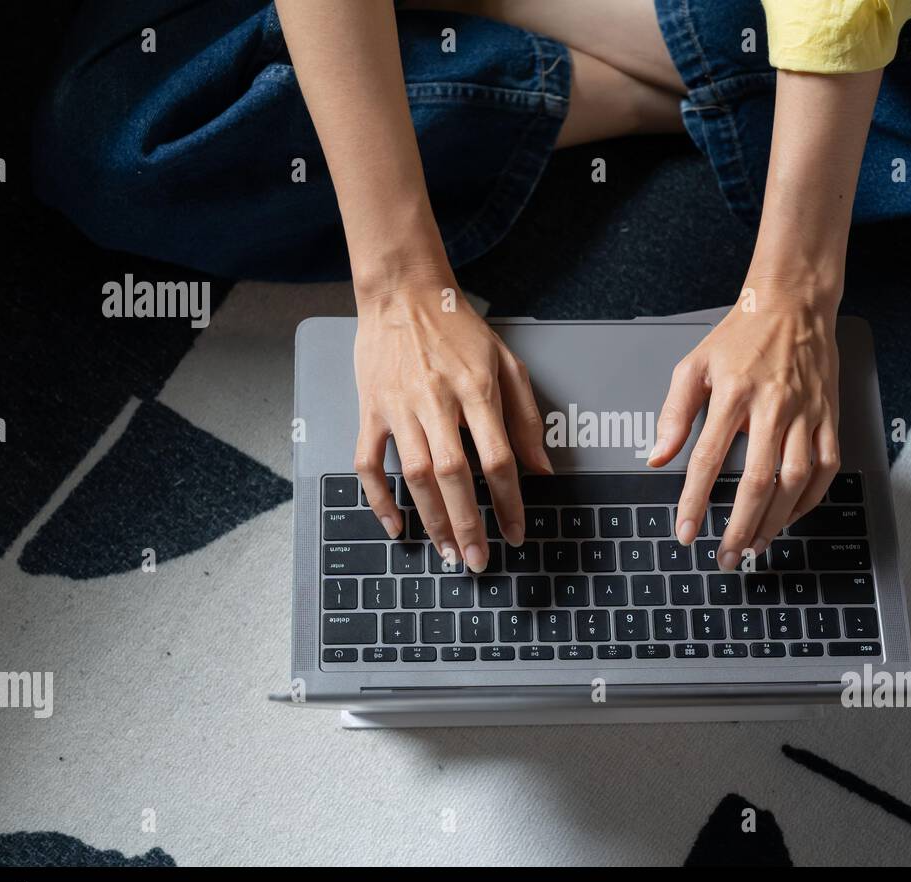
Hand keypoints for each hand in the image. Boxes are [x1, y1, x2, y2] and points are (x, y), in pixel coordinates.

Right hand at [353, 277, 551, 570]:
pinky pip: (369, 462)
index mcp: (477, 390)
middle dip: (468, 523)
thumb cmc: (459, 330)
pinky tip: (396, 526)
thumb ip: (525, 418)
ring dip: (431, 519)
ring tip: (447, 551)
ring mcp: (399, 407)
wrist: (404, 294)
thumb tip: (541, 470)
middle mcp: (437, 401)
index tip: (516, 532)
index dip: (509, 502)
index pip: (497, 458)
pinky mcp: (370, 410)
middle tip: (477, 559)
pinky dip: (379, 499)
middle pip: (454, 475)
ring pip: (415, 474)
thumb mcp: (507, 364)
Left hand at [647, 278, 840, 569]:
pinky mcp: (829, 415)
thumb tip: (657, 458)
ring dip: (776, 520)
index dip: (695, 502)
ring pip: (794, 481)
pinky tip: (791, 515)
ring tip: (756, 544)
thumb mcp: (694, 365)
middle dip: (740, 527)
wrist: (793, 304)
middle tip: (725, 555)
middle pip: (757, 481)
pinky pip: (825, 467)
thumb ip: (674, 414)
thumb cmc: (740, 335)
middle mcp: (773, 407)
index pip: (709, 460)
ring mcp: (806, 413)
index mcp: (733, 395)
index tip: (686, 532)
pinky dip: (810, 498)